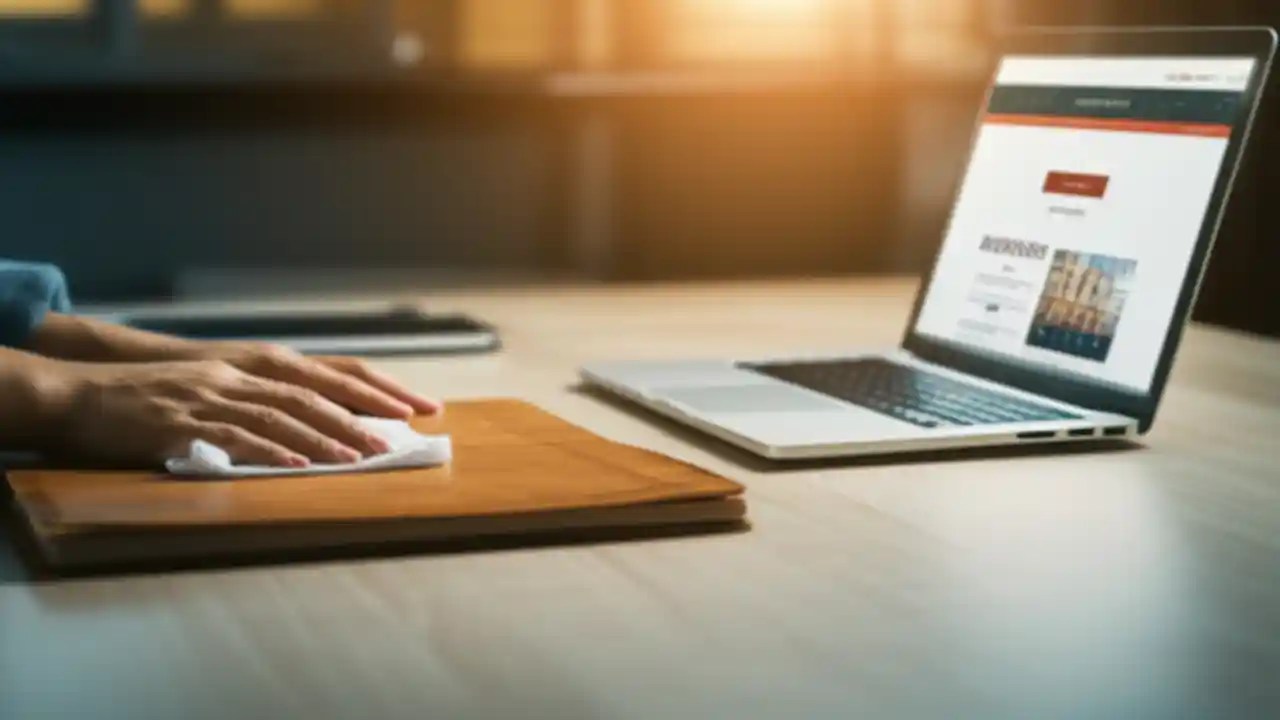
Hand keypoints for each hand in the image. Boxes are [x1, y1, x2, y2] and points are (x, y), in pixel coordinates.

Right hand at [51, 359, 410, 466]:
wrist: (92, 390)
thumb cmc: (163, 393)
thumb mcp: (225, 386)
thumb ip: (270, 400)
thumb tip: (324, 425)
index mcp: (260, 363)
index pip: (333, 373)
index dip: (378, 389)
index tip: (417, 407)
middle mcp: (244, 374)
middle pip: (316, 392)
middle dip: (362, 415)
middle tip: (400, 438)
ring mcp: (216, 395)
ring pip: (282, 414)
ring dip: (325, 436)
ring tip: (361, 457)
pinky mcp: (188, 421)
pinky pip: (238, 436)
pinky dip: (272, 451)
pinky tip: (300, 466)